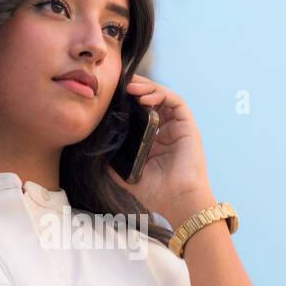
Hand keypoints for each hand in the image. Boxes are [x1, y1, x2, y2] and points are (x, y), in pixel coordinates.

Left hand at [106, 73, 216, 229]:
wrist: (177, 201)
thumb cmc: (157, 193)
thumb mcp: (128, 175)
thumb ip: (114, 163)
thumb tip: (97, 152)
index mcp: (154, 140)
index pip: (141, 112)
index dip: (128, 101)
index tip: (112, 96)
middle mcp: (167, 131)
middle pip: (152, 100)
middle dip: (137, 89)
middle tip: (120, 84)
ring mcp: (178, 128)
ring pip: (164, 97)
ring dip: (147, 88)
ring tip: (131, 88)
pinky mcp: (188, 126)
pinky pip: (176, 102)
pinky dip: (161, 95)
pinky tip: (145, 98)